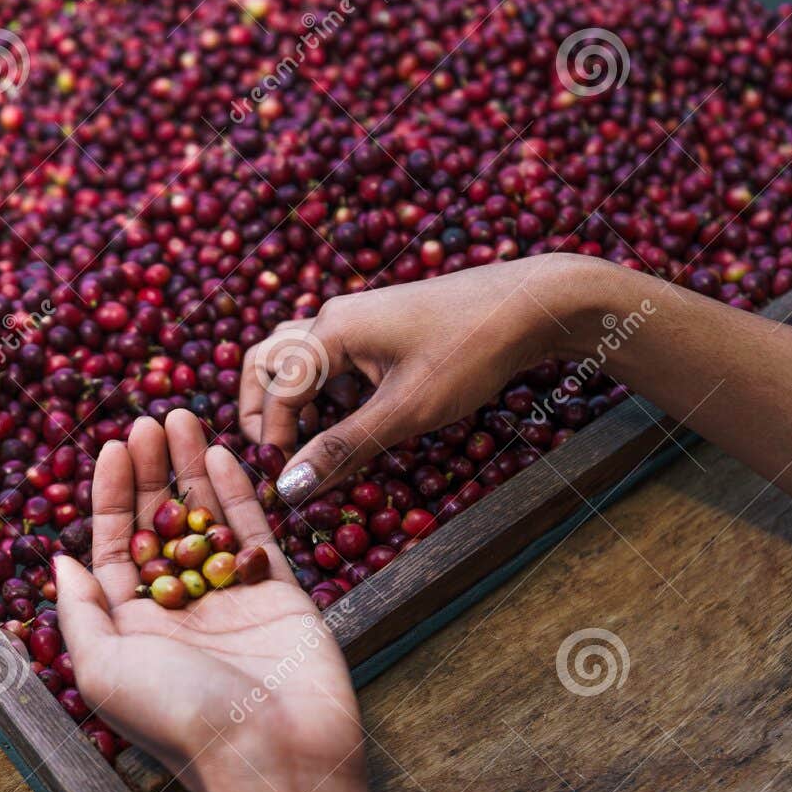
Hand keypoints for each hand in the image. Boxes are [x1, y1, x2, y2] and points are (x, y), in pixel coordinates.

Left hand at [56, 409, 361, 791]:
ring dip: (194, 469)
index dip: (113, 496)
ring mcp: (233, 601)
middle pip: (161, 525)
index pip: (116, 547)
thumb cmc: (179, 720)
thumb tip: (59, 561)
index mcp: (134, 629)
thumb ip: (80, 611)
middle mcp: (181, 612)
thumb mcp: (102, 669)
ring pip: (208, 520)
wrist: (273, 757)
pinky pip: (256, 535)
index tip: (114, 447)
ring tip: (183, 418)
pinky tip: (224, 455)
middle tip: (150, 419)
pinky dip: (240, 494)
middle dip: (154, 472)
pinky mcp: (281, 597)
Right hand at [240, 254, 615, 502]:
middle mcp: (332, 318)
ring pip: (293, 357)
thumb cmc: (471, 352)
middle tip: (275, 457)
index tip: (284, 484)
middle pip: (266, 362)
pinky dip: (320, 392)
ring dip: (288, 400)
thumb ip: (344, 448)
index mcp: (331, 331)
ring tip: (304, 443)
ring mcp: (354, 319)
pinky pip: (326, 359)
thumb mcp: (407, 410)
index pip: (277, 391)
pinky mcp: (376, 328)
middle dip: (260, 412)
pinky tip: (345, 420)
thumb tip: (290, 486)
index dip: (271, 442)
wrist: (530, 304)